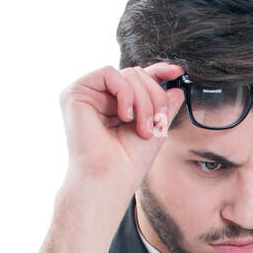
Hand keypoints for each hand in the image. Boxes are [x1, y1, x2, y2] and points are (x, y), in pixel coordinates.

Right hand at [58, 61, 186, 188]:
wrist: (109, 180)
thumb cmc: (127, 163)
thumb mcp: (155, 129)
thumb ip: (164, 106)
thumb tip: (176, 87)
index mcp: (113, 104)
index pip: (136, 78)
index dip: (158, 71)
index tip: (178, 72)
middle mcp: (98, 97)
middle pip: (136, 74)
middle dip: (154, 97)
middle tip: (157, 123)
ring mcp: (85, 94)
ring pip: (127, 74)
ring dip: (143, 101)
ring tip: (142, 128)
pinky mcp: (74, 93)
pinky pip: (109, 73)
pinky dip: (125, 93)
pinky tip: (125, 116)